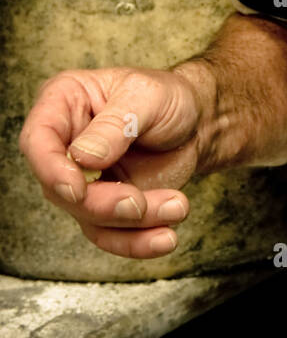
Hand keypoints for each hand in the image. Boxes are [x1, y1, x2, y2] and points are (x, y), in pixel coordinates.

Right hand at [18, 64, 210, 258]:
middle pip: (61, 188)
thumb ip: (115, 124)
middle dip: (102, 204)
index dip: (51, 169)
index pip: (38, 140)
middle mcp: (65, 144)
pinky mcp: (106, 205)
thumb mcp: (147, 95)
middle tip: (139, 202)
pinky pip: (111, 234)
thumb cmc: (168, 98)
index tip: (77, 188)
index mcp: (64, 102)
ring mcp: (83, 179)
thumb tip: (83, 157)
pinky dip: (137, 242)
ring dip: (130, 223)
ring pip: (87, 217)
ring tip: (176, 207)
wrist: (198, 123)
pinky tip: (164, 237)